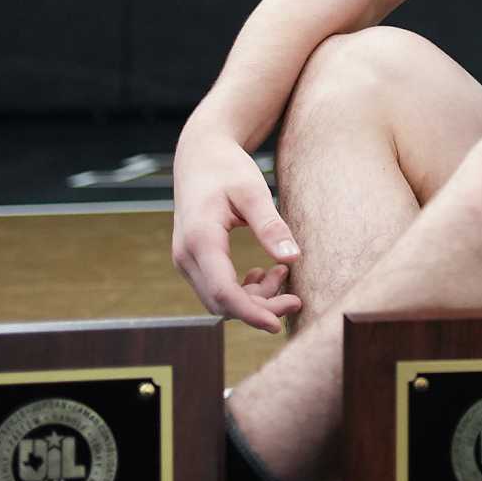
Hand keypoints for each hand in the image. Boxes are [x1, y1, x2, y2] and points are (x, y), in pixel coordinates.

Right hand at [171, 129, 303, 331]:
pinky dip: (242, 289)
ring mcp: (186, 260)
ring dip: (253, 298)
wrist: (199, 156)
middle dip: (259, 308)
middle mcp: (186, 255)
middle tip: (295, 299)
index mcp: (200, 239)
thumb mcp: (253, 191)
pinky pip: (217, 288)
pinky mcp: (193, 260)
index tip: (277, 324)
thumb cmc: (226, 168)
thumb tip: (294, 258)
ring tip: (282, 273)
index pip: (223, 292)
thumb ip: (271, 226)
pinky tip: (264, 272)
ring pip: (219, 299)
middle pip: (222, 302)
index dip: (250, 313)